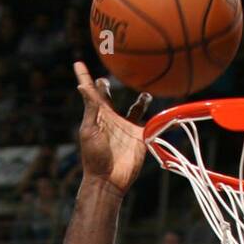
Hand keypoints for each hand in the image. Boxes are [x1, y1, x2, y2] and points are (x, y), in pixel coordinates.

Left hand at [74, 61, 150, 195]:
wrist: (109, 180)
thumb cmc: (94, 156)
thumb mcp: (89, 130)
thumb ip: (90, 108)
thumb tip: (82, 86)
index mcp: (98, 115)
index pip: (91, 92)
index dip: (84, 77)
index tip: (77, 63)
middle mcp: (112, 118)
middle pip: (110, 97)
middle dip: (108, 87)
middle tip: (107, 76)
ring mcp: (127, 127)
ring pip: (135, 108)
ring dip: (140, 100)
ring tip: (145, 94)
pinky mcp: (141, 137)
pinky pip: (151, 123)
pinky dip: (158, 117)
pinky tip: (165, 111)